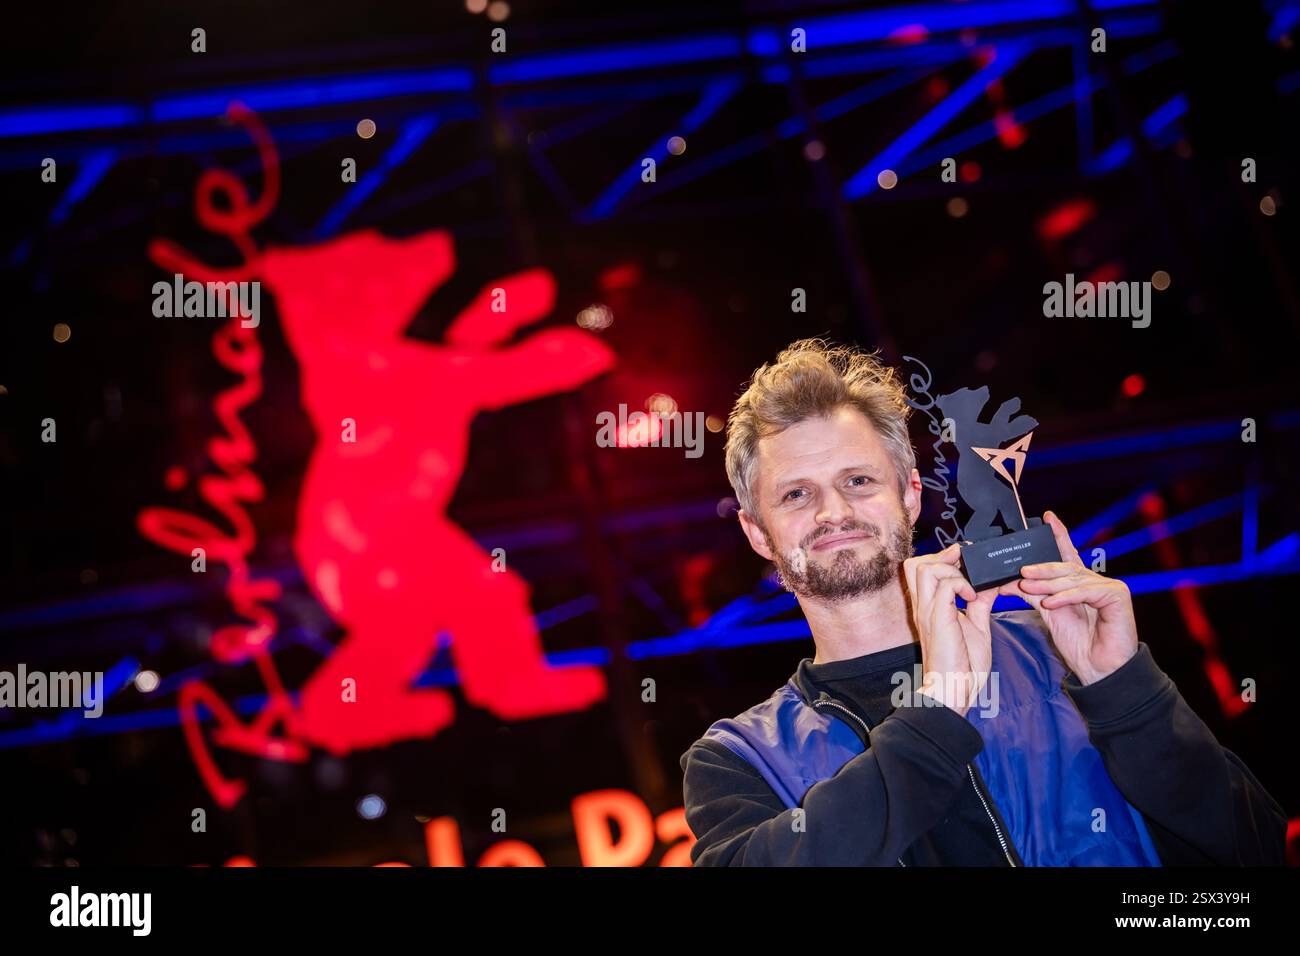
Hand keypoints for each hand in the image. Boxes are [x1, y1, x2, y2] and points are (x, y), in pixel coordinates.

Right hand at [902, 543, 997, 715]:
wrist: (955, 690)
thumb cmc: (963, 667)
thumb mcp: (977, 628)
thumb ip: (980, 605)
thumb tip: (990, 586)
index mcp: (930, 608)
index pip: (921, 570)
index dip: (942, 559)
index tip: (965, 564)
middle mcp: (924, 606)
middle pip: (915, 564)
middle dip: (941, 557)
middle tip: (964, 567)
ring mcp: (928, 612)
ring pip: (924, 568)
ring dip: (950, 569)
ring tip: (969, 585)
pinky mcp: (938, 619)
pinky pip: (945, 585)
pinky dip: (962, 584)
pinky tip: (973, 598)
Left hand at [997, 511, 1138, 685]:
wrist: (1099, 668)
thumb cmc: (1078, 642)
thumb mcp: (1049, 613)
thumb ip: (1033, 593)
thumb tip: (1010, 582)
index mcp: (1079, 583)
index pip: (1067, 554)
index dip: (1058, 535)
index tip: (1047, 518)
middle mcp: (1094, 581)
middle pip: (1065, 566)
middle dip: (1041, 567)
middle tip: (1021, 570)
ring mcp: (1109, 586)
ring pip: (1072, 578)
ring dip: (1047, 583)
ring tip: (1028, 586)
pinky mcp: (1117, 595)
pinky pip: (1084, 591)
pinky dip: (1065, 596)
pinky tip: (1050, 603)